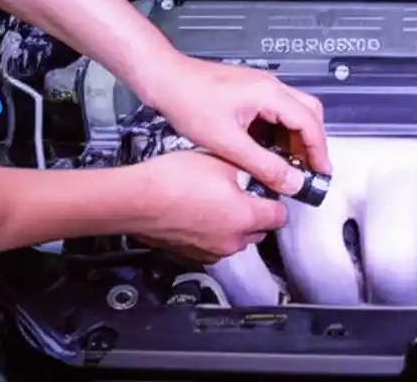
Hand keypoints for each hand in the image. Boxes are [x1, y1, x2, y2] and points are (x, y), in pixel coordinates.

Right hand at [129, 151, 287, 263]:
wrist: (135, 199)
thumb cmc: (172, 180)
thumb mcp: (221, 161)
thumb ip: (249, 170)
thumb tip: (261, 171)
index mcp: (245, 218)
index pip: (280, 216)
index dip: (276, 199)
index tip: (269, 190)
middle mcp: (232, 241)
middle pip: (260, 230)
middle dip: (256, 212)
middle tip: (242, 191)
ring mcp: (211, 251)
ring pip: (236, 239)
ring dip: (234, 223)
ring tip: (217, 200)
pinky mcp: (192, 254)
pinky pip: (214, 244)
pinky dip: (213, 232)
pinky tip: (200, 211)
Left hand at [138, 53, 329, 195]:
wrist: (164, 78)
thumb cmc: (188, 101)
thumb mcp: (227, 142)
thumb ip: (263, 164)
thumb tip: (290, 181)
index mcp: (270, 94)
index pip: (309, 123)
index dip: (319, 150)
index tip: (321, 172)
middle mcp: (271, 86)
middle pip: (309, 113)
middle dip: (312, 143)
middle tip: (309, 168)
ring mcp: (261, 87)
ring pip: (294, 112)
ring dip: (296, 138)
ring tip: (290, 164)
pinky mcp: (250, 91)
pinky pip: (277, 111)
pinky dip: (280, 132)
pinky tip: (269, 150)